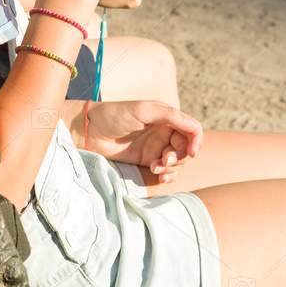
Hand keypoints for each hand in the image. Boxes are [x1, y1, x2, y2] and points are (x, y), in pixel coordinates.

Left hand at [78, 100, 202, 180]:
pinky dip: (166, 175)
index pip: (192, 129)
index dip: (196, 141)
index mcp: (166, 117)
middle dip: (179, 157)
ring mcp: (155, 147)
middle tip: (164, 161)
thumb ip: (170, 116)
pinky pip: (164, 171)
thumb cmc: (114, 115)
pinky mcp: (146, 161)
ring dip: (171, 168)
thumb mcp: (143, 110)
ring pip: (177, 162)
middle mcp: (163, 132)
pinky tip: (159, 176)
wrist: (89, 131)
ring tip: (155, 167)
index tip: (191, 153)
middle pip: (185, 148)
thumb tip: (194, 128)